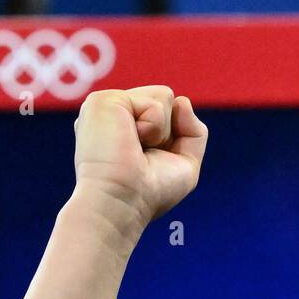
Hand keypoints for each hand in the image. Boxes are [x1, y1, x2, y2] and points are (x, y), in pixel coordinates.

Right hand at [72, 85, 207, 229]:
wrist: (123, 203)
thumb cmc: (150, 194)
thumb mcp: (184, 164)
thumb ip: (193, 131)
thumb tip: (182, 100)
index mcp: (126, 127)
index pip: (168, 114)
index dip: (171, 142)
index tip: (148, 166)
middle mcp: (115, 114)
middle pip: (168, 101)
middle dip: (167, 134)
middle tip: (142, 158)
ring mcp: (108, 104)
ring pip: (164, 96)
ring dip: (161, 131)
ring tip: (135, 149)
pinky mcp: (105, 99)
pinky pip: (157, 101)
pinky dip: (154, 127)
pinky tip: (129, 142)